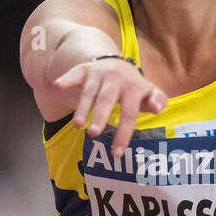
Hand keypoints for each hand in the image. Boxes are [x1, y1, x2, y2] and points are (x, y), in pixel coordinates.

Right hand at [53, 57, 168, 157]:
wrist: (118, 63)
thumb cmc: (134, 88)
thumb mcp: (149, 92)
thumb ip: (158, 100)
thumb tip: (157, 108)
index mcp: (134, 87)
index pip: (129, 112)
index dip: (123, 133)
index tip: (116, 152)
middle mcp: (116, 79)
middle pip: (107, 100)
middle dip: (100, 116)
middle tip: (94, 134)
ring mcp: (99, 73)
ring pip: (89, 91)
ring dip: (82, 106)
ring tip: (77, 124)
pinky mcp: (85, 70)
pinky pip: (75, 74)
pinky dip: (66, 79)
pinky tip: (57, 86)